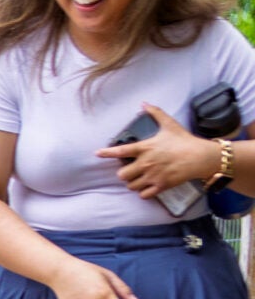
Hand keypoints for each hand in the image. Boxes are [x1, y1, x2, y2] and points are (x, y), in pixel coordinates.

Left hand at [97, 103, 215, 199]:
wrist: (201, 157)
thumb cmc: (185, 140)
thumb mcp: (169, 125)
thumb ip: (155, 113)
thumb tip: (144, 103)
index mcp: (145, 148)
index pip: (120, 151)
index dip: (107, 153)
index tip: (98, 154)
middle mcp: (145, 163)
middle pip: (122, 175)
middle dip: (125, 174)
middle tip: (132, 171)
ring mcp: (152, 175)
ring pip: (131, 186)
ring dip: (133, 184)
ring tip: (140, 179)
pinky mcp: (161, 185)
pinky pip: (144, 195)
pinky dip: (143, 193)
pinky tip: (147, 187)